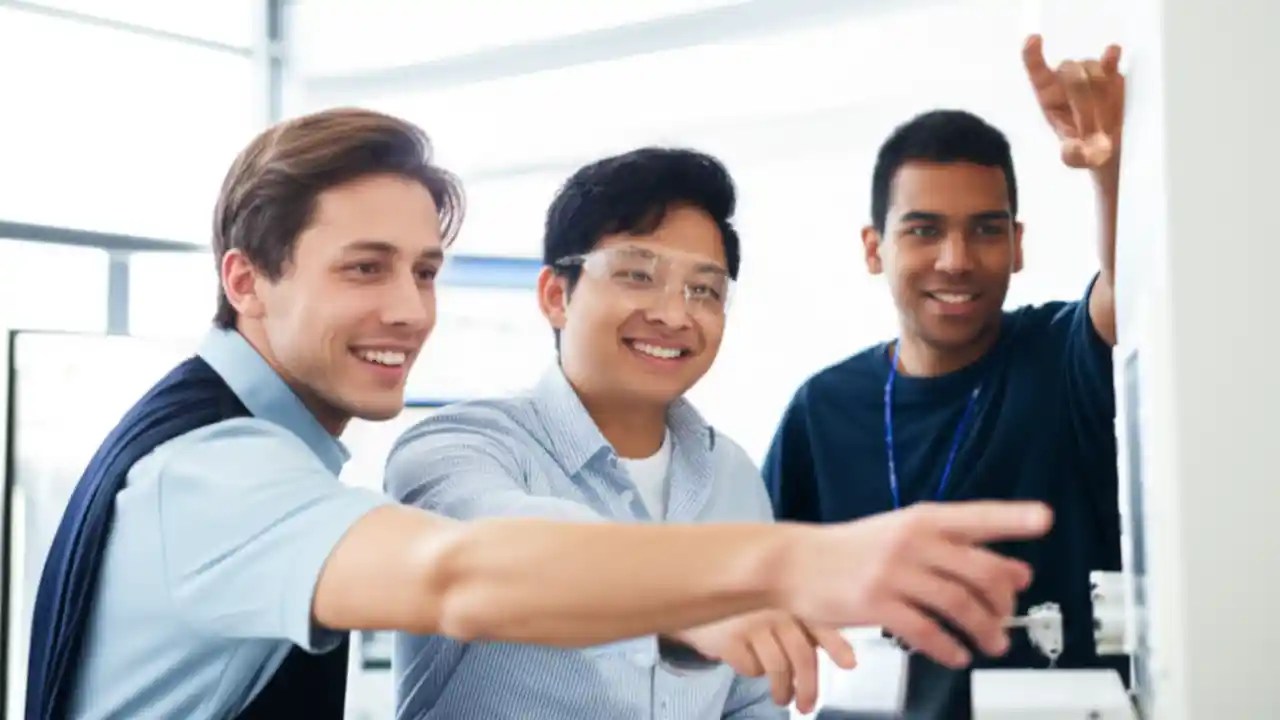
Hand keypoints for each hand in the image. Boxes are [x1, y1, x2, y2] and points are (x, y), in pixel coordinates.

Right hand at [673, 610, 856, 712]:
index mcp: (791, 602)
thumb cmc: (744, 606)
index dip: (837, 645)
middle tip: (806, 706)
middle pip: (802, 655)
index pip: (820, 624)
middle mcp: (774, 610)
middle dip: (809, 687)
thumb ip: (800, 622)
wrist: (694, 595)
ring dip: (783, 690)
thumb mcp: (774, 606)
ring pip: (778, 668)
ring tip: (782, 700)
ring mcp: (751, 624)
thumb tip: (836, 652)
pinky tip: (749, 666)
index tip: (850, 665)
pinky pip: (750, 668)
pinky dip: (751, 672)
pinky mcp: (729, 640)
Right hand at [776, 501, 1050, 668]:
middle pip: (977, 570)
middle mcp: (911, 542)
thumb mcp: (903, 534)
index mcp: (922, 519)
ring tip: (993, 644)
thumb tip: (1015, 571)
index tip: (1044, 520)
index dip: (1012, 517)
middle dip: (1003, 599)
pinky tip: (957, 655)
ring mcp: (893, 572)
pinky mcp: (876, 603)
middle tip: (1009, 617)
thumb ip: (956, 549)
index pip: (976, 516)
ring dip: (984, 629)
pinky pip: (925, 630)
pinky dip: (948, 647)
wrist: (797, 562)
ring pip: (957, 604)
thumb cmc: (854, 549)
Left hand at [1023, 34, 1125, 168]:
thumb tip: (1073, 151)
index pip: (1037, 71)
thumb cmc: (1086, 150)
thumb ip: (1073, 156)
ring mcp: (1090, 75)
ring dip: (1100, 89)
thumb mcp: (1077, 158)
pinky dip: (1111, 57)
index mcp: (1049, 97)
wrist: (1112, 146)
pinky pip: (1111, 60)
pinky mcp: (1113, 74)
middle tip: (1092, 125)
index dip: (1032, 55)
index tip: (1033, 39)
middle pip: (1070, 70)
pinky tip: (1112, 52)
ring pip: (1092, 68)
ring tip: (1105, 117)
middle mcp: (1066, 82)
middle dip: (1082, 94)